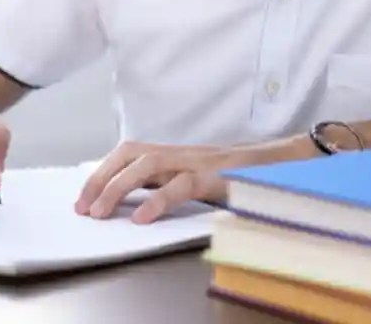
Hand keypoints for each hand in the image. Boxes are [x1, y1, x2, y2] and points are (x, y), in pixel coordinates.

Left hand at [74, 136, 314, 224]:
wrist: (287, 165)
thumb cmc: (241, 178)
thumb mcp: (199, 179)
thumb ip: (169, 185)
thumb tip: (132, 204)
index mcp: (176, 154)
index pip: (129, 153)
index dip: (103, 172)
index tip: (83, 199)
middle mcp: (182, 153)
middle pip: (130, 153)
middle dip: (101, 178)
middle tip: (83, 208)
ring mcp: (199, 161)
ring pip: (148, 163)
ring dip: (119, 186)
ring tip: (100, 212)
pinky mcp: (217, 175)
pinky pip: (182, 185)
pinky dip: (157, 201)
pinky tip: (141, 219)